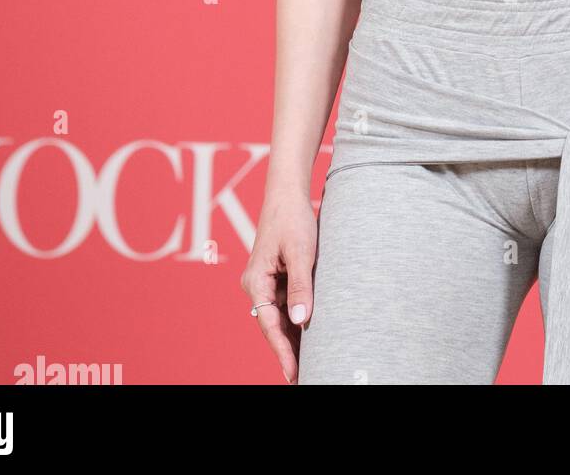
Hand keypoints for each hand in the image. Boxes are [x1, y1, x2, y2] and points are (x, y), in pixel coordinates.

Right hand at [240, 188, 317, 384]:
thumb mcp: (300, 252)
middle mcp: (257, 286)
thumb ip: (300, 286)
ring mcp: (267, 282)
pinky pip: (287, 303)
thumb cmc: (292, 219)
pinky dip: (298, 318)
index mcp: (256, 281)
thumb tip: (300, 321)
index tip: (293, 373)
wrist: (287, 194)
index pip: (269, 325)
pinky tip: (311, 332)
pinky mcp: (277, 277)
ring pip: (281, 316)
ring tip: (312, 361)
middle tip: (305, 375)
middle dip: (289, 350)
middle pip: (274, 325)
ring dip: (295, 336)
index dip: (282, 351)